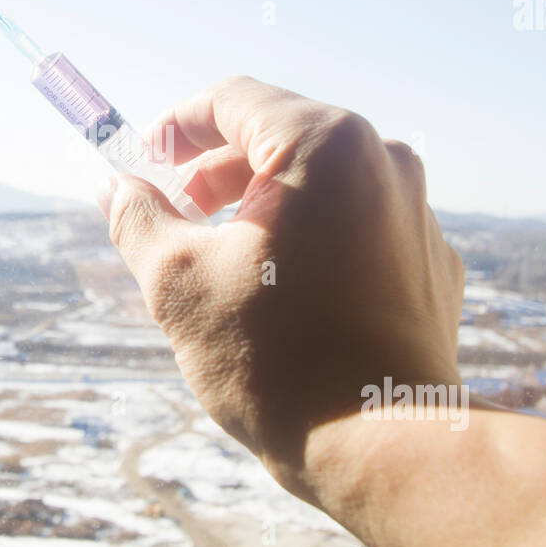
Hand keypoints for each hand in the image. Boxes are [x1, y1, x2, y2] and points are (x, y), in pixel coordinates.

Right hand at [97, 76, 464, 505]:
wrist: (388, 445)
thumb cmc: (278, 361)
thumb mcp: (179, 283)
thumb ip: (138, 218)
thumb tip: (114, 187)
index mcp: (324, 145)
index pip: (234, 101)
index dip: (177, 125)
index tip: (145, 160)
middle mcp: (383, 161)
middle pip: (280, 137)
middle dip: (218, 172)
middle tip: (176, 214)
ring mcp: (417, 211)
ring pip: (322, 184)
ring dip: (264, 206)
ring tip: (223, 259)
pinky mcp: (430, 260)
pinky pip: (358, 226)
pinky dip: (313, 239)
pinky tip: (283, 293)